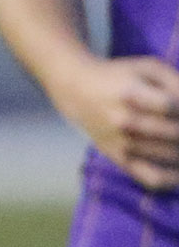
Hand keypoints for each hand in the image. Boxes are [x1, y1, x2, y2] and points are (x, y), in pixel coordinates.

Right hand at [57, 55, 178, 190]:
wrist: (77, 91)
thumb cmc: (121, 76)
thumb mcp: (148, 68)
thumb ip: (176, 82)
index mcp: (130, 94)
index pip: (170, 106)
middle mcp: (122, 121)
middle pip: (173, 133)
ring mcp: (120, 142)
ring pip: (168, 155)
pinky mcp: (118, 157)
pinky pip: (151, 177)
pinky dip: (172, 178)